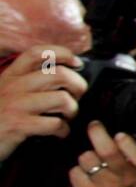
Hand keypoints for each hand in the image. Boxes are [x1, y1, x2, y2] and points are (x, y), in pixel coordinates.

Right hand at [0, 45, 86, 161]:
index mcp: (12, 75)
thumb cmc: (0, 117)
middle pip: (59, 74)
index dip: (62, 53)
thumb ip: (31, 81)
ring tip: (67, 117)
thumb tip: (67, 73)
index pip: (38, 53)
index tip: (76, 63)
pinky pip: (55, 123)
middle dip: (78, 86)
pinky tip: (59, 132)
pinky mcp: (18, 125)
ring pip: (62, 98)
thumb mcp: (9, 93)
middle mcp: (14, 86)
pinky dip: (63, 130)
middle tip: (76, 98)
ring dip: (72, 110)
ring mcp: (16, 105)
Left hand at [68, 121, 135, 186]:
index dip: (125, 141)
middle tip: (94, 126)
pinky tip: (87, 176)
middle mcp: (127, 180)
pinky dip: (78, 171)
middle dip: (97, 132)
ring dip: (87, 156)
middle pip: (107, 150)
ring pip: (87, 158)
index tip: (119, 135)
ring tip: (94, 163)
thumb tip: (135, 124)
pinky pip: (75, 172)